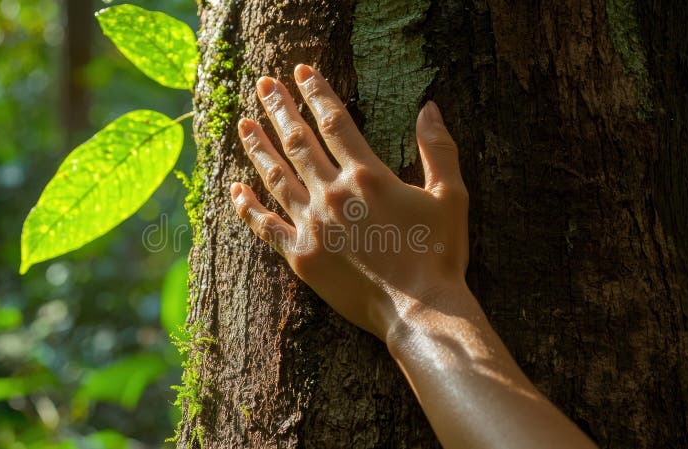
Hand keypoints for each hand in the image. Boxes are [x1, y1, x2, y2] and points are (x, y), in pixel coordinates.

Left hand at [230, 64, 468, 340]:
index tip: (301, 72)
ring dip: (258, 148)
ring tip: (244, 124)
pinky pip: (266, 227)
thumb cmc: (439, 253)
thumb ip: (439, 149)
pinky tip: (236, 190)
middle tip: (262, 85)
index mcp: (367, 175)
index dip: (317, 92)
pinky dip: (249, 208)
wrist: (419, 309)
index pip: (334, 121)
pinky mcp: (301, 256)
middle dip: (280, 109)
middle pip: (298, 141)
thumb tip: (430, 108)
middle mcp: (332, 194)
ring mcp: (312, 225)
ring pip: (276, 177)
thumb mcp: (451, 195)